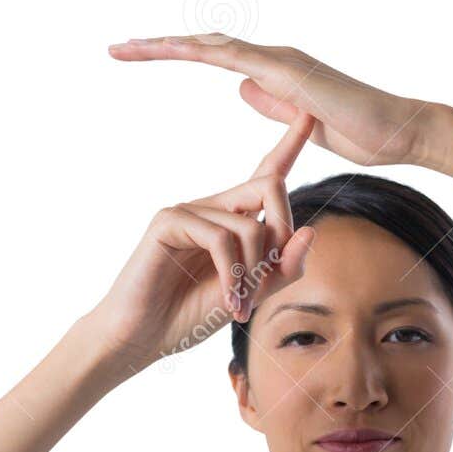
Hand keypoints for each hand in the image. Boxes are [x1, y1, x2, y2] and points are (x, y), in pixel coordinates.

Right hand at [91, 111, 317, 369]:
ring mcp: (189, 210)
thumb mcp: (250, 295)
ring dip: (253, 274)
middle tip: (269, 280)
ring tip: (240, 307)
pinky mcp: (168, 221)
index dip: (290, 144)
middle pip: (269, 186)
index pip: (266, 174)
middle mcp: (213, 206)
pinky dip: (232, 274)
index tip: (310, 114)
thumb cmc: (189, 315)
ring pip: (250, 225)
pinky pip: (220, 239)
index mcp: (233, 218)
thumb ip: (282, 268)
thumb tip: (312, 231)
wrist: (141, 338)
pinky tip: (229, 301)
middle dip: (282, 233)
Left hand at [108, 35, 435, 168]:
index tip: (140, 58)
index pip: (215, 59)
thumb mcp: (302, 125)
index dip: (177, 56)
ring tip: (127, 47)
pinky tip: (170, 49)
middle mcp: (273, 58)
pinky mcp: (289, 71)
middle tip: (117, 49)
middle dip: (159, 46)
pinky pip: (235, 56)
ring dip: (168, 45)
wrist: (400, 131)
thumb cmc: (363, 133)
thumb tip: (241, 88)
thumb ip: (273, 104)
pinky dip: (200, 51)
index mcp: (275, 72)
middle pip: (205, 46)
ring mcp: (280, 60)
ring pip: (212, 45)